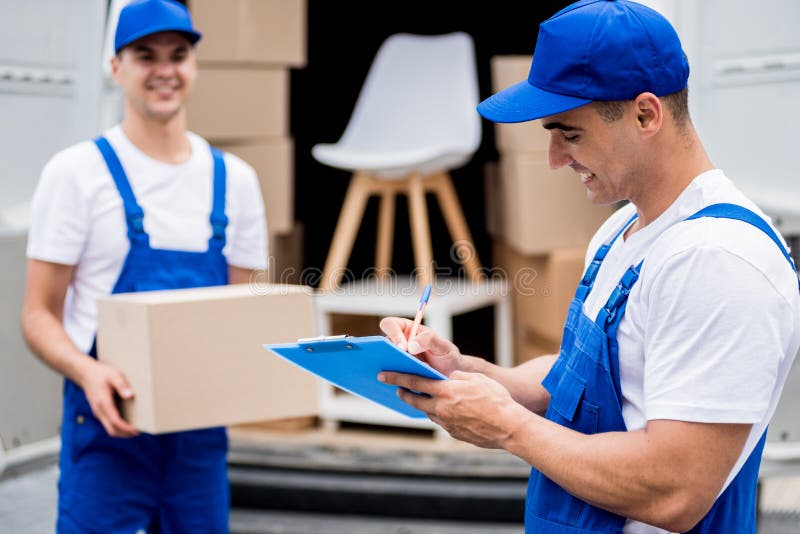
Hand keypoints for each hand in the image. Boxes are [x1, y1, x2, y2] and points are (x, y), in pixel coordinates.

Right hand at [80, 360, 138, 437]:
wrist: (86, 374)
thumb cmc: (101, 374)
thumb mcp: (114, 375)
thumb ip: (122, 385)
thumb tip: (130, 395)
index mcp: (103, 402)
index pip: (115, 421)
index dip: (125, 428)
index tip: (135, 430)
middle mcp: (99, 410)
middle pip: (111, 429)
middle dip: (124, 434)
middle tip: (137, 433)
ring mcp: (98, 412)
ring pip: (109, 428)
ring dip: (121, 432)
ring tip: (134, 430)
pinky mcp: (99, 412)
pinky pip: (108, 424)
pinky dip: (117, 427)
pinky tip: (126, 423)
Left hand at [378, 369, 522, 448]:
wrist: (509, 427)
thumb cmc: (496, 399)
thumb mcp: (477, 378)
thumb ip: (457, 377)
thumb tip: (447, 378)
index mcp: (446, 391)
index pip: (414, 382)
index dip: (397, 378)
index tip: (384, 376)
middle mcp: (442, 408)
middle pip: (416, 400)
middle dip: (404, 394)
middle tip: (397, 390)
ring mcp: (447, 423)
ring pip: (429, 412)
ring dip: (425, 405)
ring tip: (425, 399)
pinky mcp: (454, 434)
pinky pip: (443, 422)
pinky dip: (441, 415)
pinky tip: (449, 411)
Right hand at [379, 316, 463, 376]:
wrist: (452, 374)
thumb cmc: (446, 355)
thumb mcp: (442, 345)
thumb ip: (429, 340)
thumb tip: (411, 346)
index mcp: (406, 329)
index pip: (390, 324)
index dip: (392, 334)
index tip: (402, 347)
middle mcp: (398, 343)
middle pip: (382, 345)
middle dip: (387, 354)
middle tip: (396, 364)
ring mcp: (396, 359)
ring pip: (383, 362)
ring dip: (387, 369)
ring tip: (394, 379)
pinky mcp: (397, 374)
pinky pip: (389, 377)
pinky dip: (390, 382)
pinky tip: (398, 389)